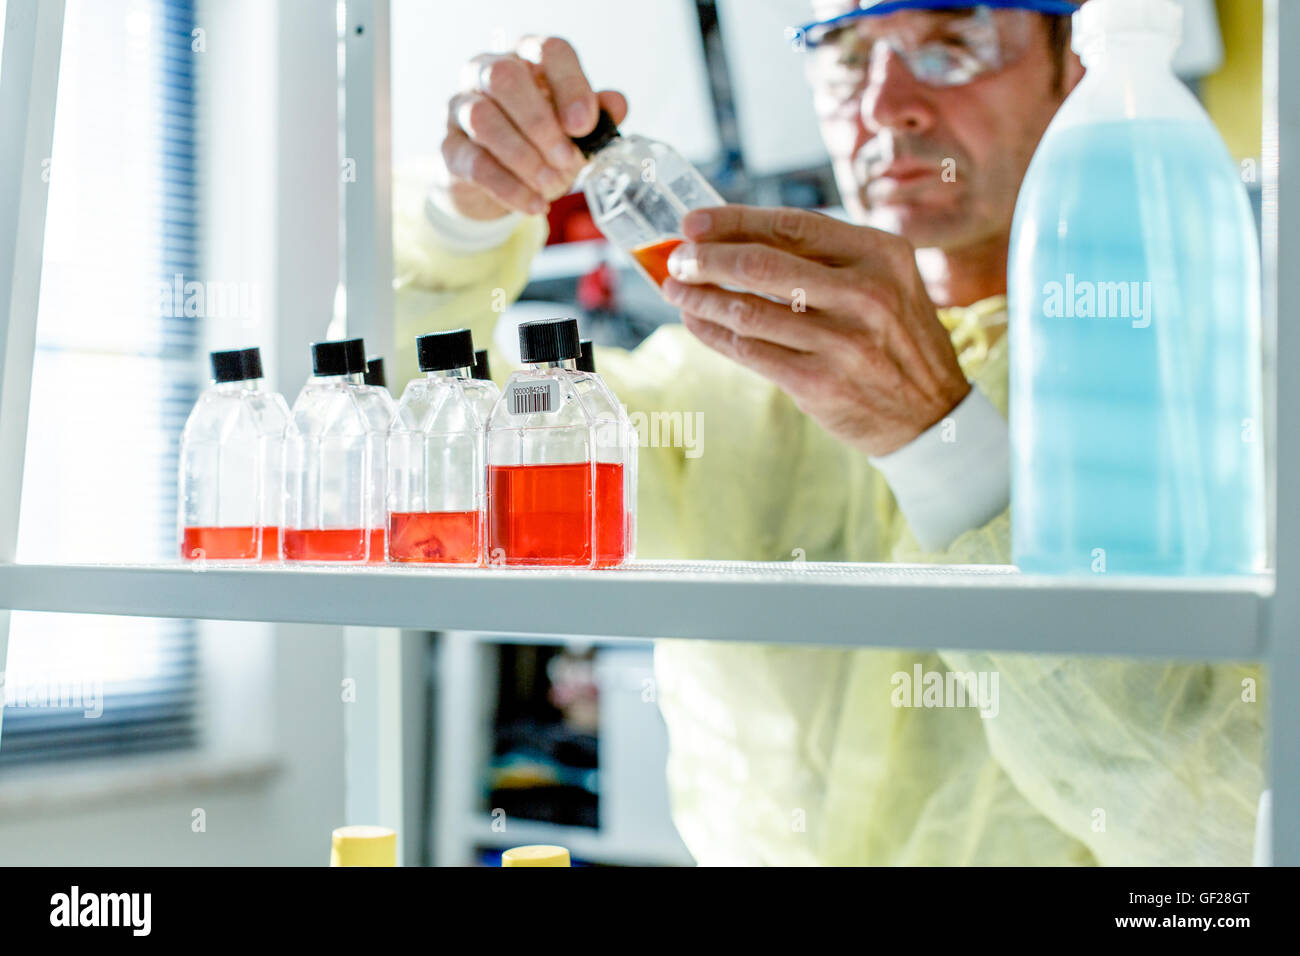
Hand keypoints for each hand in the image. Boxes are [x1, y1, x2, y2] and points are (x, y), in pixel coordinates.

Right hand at [439, 36, 627, 219]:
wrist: (497, 184)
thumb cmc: (540, 145)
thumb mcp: (573, 131)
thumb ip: (597, 116)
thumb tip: (617, 104)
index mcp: (527, 59)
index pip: (548, 51)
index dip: (570, 86)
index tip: (584, 126)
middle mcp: (487, 72)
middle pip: (505, 78)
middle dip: (541, 124)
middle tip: (567, 160)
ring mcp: (461, 108)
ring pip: (483, 119)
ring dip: (524, 158)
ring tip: (551, 184)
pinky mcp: (450, 148)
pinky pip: (475, 163)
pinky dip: (510, 188)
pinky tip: (534, 204)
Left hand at [661, 206, 971, 457]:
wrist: (931, 414)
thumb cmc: (894, 340)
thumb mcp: (886, 282)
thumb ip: (827, 260)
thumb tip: (738, 239)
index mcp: (881, 254)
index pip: (792, 226)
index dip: (734, 221)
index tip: (693, 221)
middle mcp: (866, 293)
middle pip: (761, 265)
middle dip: (706, 258)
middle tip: (676, 258)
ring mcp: (843, 341)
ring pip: (748, 310)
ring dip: (700, 297)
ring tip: (675, 289)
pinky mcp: (819, 382)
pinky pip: (750, 351)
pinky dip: (714, 333)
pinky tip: (696, 321)